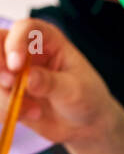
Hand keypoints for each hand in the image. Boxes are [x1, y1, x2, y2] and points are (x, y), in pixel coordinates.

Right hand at [0, 17, 118, 147]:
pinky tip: (31, 115)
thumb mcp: (75, 90)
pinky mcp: (8, 92)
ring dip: (5, 95)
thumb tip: (28, 79)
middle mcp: (26, 51)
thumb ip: (51, 83)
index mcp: (48, 40)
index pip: (25, 29)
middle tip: (10, 82)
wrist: (86, 124)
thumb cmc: (87, 98)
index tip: (16, 65)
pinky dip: (5, 110)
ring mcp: (15, 72)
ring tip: (34, 110)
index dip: (15, 42)